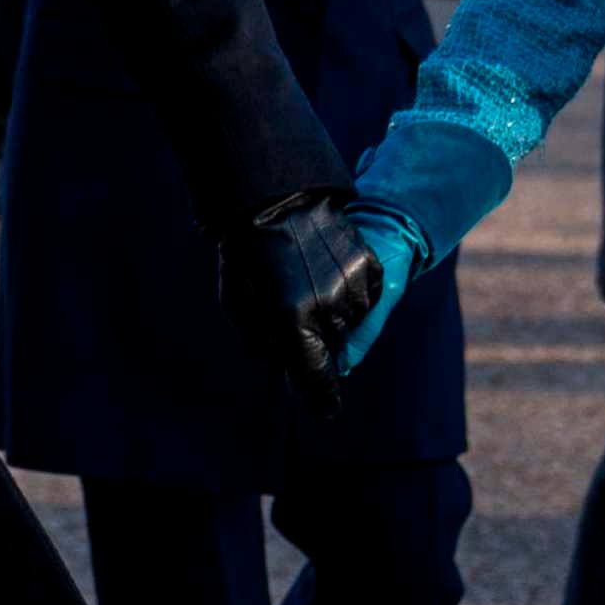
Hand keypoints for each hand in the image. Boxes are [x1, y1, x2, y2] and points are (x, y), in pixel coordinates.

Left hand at [229, 189, 400, 394]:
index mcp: (290, 321)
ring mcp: (350, 287)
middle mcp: (325, 309)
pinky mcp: (366, 267)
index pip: (314, 377)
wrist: (275, 195)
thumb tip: (279, 368)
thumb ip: (260, 343)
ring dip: (333, 315)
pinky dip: (351, 292)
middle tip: (294, 310)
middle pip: (330, 350)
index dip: (320, 397)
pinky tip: (329, 269)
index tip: (326, 409)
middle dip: (314, 342)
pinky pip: (365, 297)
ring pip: (349, 323)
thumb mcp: (237, 303)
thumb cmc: (247, 253)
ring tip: (308, 282)